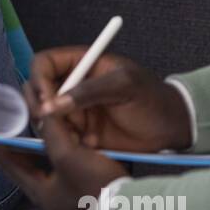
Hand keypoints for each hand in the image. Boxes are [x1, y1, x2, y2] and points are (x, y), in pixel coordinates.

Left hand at [0, 113, 126, 209]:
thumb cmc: (98, 189)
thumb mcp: (70, 155)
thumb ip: (53, 132)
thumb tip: (43, 112)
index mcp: (40, 193)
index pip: (8, 165)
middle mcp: (50, 198)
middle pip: (25, 168)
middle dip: (13, 150)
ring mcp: (68, 200)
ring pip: (46, 169)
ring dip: (39, 151)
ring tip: (28, 134)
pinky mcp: (85, 197)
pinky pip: (65, 172)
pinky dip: (61, 156)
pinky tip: (65, 146)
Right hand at [25, 48, 190, 152]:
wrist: (172, 129)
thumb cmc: (152, 99)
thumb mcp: (123, 86)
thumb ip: (87, 92)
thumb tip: (51, 105)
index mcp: (81, 63)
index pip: (44, 63)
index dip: (39, 79)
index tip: (46, 100)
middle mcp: (72, 85)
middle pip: (37, 90)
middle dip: (38, 105)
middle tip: (47, 122)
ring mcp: (74, 110)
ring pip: (43, 115)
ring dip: (48, 126)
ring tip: (70, 135)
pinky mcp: (79, 133)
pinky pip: (57, 136)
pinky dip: (59, 141)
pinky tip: (76, 146)